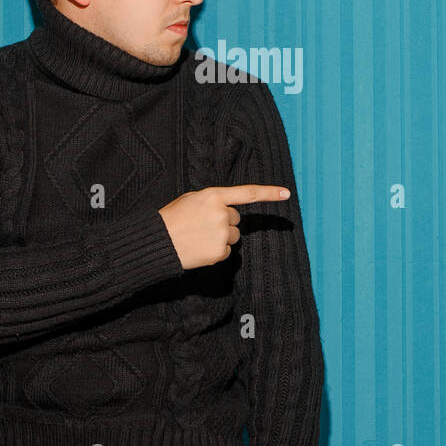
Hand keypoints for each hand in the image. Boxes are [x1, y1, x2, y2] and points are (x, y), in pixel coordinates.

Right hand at [158, 184, 290, 270]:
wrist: (159, 241)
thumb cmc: (173, 218)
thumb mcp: (192, 199)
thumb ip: (213, 201)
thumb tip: (229, 211)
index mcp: (214, 196)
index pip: (247, 193)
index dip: (269, 192)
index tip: (287, 193)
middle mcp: (222, 214)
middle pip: (236, 219)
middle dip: (223, 222)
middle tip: (202, 225)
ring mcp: (222, 234)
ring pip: (233, 236)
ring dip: (221, 236)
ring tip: (199, 237)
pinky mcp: (221, 252)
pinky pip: (227, 250)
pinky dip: (216, 250)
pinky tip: (200, 248)